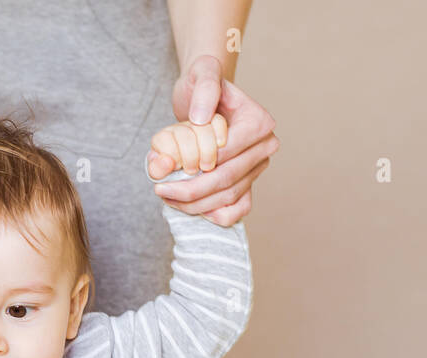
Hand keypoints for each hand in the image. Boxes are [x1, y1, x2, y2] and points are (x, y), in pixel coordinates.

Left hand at [147, 54, 279, 225]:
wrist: (207, 96)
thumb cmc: (204, 83)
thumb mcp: (202, 73)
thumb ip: (204, 89)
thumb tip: (202, 119)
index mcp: (258, 122)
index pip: (225, 155)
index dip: (195, 167)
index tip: (166, 174)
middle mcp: (265, 146)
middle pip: (227, 179)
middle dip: (192, 191)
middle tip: (161, 192)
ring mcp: (258, 167)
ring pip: (229, 196)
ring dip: (197, 205)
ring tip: (169, 198)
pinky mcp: (250, 182)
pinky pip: (237, 208)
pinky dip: (215, 214)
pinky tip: (191, 208)